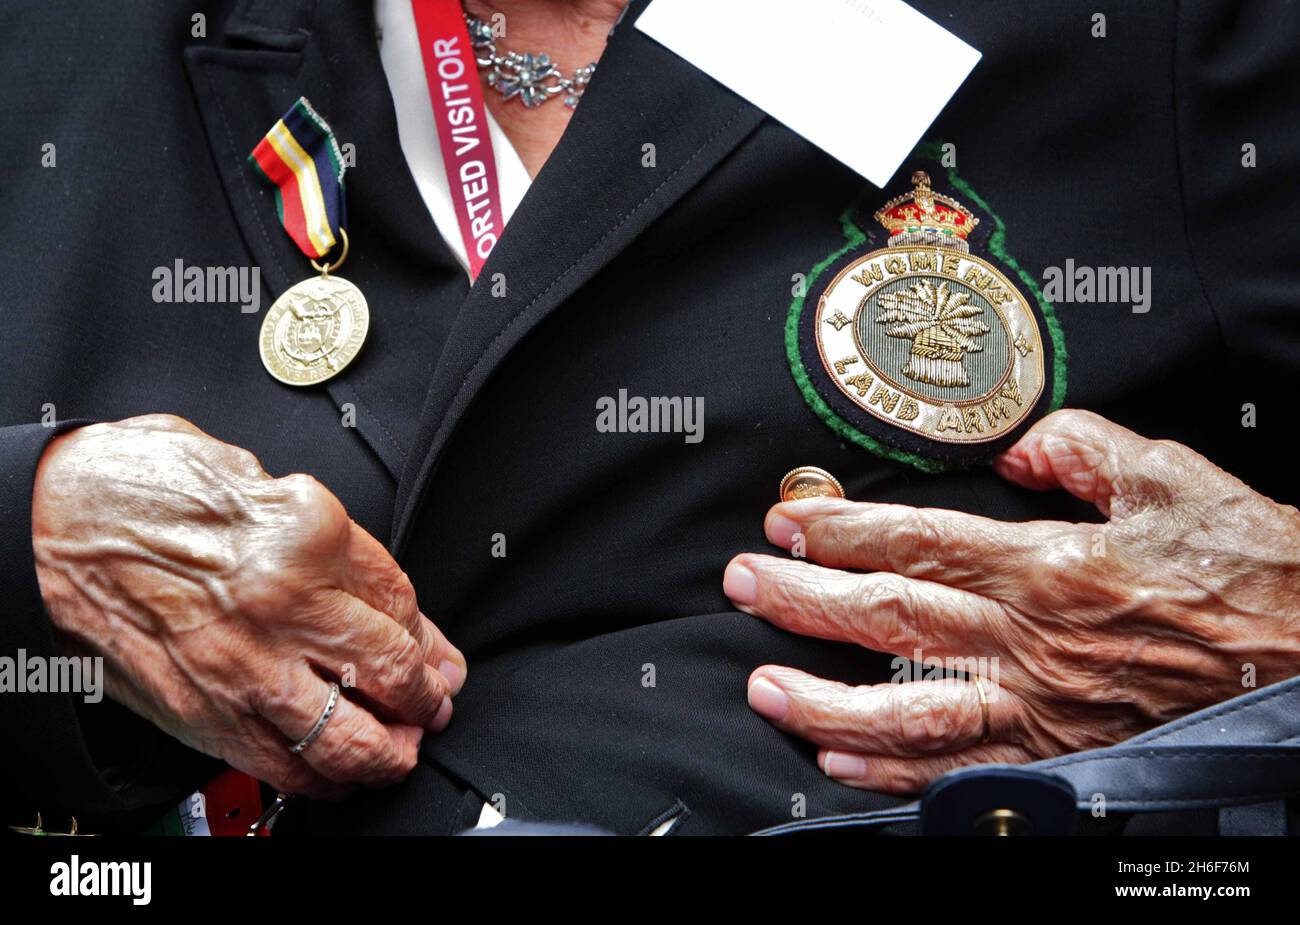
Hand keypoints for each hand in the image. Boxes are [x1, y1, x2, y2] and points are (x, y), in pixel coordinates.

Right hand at [32, 414, 465, 798]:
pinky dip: (321, 778)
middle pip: (391, 673)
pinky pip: (281, 764)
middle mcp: (282, 605)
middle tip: (434, 704)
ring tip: (400, 748)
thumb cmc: (152, 488)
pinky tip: (339, 773)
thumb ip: (332, 544)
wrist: (57, 520)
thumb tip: (388, 600)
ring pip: (346, 736)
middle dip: (426, 699)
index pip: (403, 604)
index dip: (431, 639)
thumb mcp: (266, 483)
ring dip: (387, 752)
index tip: (438, 656)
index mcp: (308, 535)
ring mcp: (242, 665)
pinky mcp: (203, 709)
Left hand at [724, 409, 1299, 793]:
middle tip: (742, 583)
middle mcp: (1033, 641)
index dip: (841, 528)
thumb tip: (1020, 446)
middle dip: (803, 599)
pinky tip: (842, 759)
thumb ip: (1084, 448)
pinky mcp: (1058, 756)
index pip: (919, 540)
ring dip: (826, 698)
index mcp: (1051, 566)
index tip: (787, 520)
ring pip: (909, 708)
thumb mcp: (1173, 478)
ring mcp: (1041, 708)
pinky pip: (961, 770)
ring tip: (763, 684)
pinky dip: (895, 770)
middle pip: (893, 616)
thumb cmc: (1248, 573)